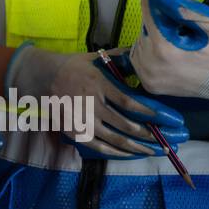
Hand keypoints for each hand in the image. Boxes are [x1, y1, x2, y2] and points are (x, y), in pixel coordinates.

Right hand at [8, 43, 188, 158]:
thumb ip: (118, 58)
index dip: (148, 112)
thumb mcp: (94, 58)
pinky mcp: (74, 131)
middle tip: (167, 140)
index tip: (166, 119)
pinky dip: (116, 152)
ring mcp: (82, 120)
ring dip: (137, 147)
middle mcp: (91, 103)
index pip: (128, 102)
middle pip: (125, 124)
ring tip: (154, 151)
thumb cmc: (72, 66)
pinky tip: (130, 154)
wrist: (42, 77)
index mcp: (98, 84)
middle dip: (149, 135)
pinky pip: (99, 146)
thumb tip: (142, 54)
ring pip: (115, 139)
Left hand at [130, 0, 208, 113]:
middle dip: (157, 22)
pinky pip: (139, 60)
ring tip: (174, 40)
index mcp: (164, 48)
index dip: (158, 3)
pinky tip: (165, 51)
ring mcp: (149, 77)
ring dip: (152, 37)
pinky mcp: (151, 85)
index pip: (148, 12)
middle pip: (144, 29)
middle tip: (178, 26)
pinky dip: (148, 52)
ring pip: (139, 44)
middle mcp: (151, 64)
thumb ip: (187, 10)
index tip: (168, 2)